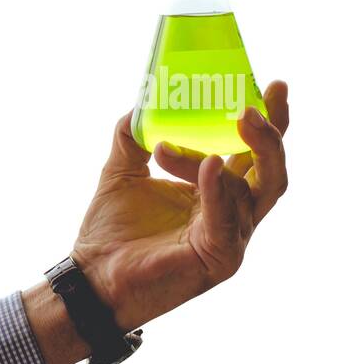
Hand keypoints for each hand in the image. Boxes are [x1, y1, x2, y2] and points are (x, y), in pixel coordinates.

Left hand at [76, 79, 289, 327]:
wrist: (90, 280)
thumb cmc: (111, 234)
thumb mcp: (122, 172)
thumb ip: (134, 136)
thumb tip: (141, 102)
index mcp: (217, 194)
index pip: (256, 154)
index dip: (270, 121)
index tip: (270, 84)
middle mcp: (233, 216)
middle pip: (273, 173)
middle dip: (273, 135)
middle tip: (260, 100)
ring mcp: (231, 239)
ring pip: (256, 191)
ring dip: (220, 157)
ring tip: (177, 143)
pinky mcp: (220, 259)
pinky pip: (227, 218)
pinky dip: (218, 189)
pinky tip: (208, 164)